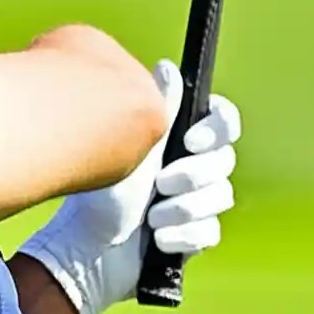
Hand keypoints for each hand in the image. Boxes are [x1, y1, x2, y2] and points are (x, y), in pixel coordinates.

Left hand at [16, 60, 241, 313]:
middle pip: (225, 160)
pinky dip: (181, 236)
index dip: (217, 129)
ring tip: (150, 218)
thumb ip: (156, 109)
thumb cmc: (103, 192)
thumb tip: (168, 67)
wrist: (88, 247)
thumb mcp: (130, 147)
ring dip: (182, 208)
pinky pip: (209, 231)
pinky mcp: (197, 236)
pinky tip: (156, 239)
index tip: (190, 140)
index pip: (223, 122)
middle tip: (161, 184)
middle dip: (193, 174)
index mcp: (182, 141)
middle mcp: (196, 168)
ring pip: (220, 197)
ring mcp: (199, 203)